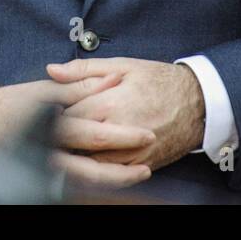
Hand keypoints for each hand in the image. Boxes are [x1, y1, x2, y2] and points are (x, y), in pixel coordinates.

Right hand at [0, 73, 156, 188]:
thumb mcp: (49, 90)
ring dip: (112, 180)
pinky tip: (112, 178)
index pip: (95, 134)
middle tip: (147, 166)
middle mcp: (49, 150)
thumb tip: (116, 79)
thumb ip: (83, 85)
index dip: (125, 136)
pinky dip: (95, 181)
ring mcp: (44, 167)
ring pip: (84, 181)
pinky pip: (73, 184)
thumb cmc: (15, 104)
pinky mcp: (42, 176)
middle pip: (92, 166)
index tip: (148, 135)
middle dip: (123, 169)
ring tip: (137, 176)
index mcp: (54, 124)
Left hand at [47, 57, 204, 171]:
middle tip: (44, 132)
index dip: (50, 116)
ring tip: (64, 145)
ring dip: (75, 154)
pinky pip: (110, 174)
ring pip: (89, 162)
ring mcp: (132, 152)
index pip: (68, 116)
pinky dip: (95, 167)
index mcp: (112, 103)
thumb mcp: (124, 65)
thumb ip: (84, 70)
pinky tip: (87, 157)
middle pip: (76, 141)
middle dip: (59, 137)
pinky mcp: (141, 165)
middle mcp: (120, 131)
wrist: (199, 102)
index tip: (41, 112)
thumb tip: (52, 70)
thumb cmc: (160, 80)